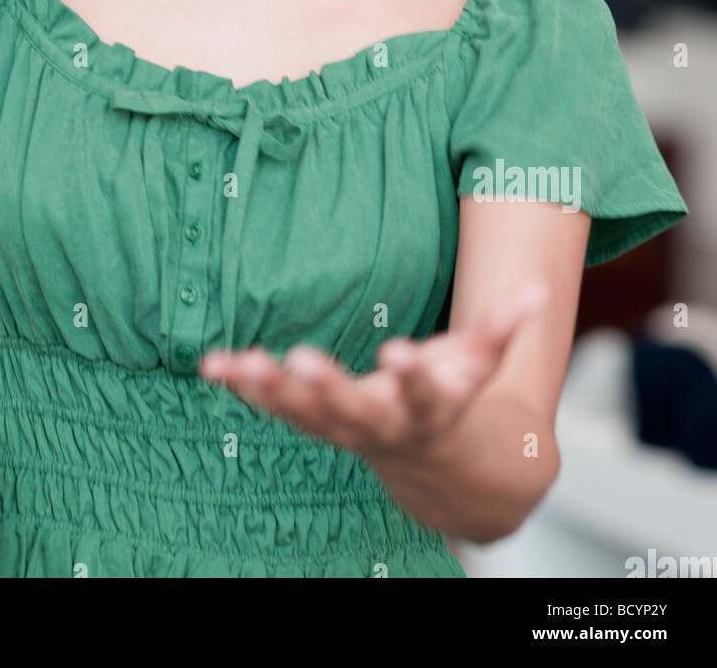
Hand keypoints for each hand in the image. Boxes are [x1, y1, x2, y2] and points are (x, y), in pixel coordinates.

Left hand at [198, 280, 547, 461]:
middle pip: (354, 412)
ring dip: (270, 390)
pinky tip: (213, 365)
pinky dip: (244, 389)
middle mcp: (383, 425)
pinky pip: (274, 408)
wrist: (435, 462)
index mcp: (428, 407)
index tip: (401, 351)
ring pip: (304, 416)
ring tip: (238, 365)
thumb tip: (538, 290)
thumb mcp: (480, 366)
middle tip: (300, 361)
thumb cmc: (453, 397)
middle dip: (328, 388)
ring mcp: (343, 428)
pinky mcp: (312, 421)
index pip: (424, 391)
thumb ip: (504, 327)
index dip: (414, 373)